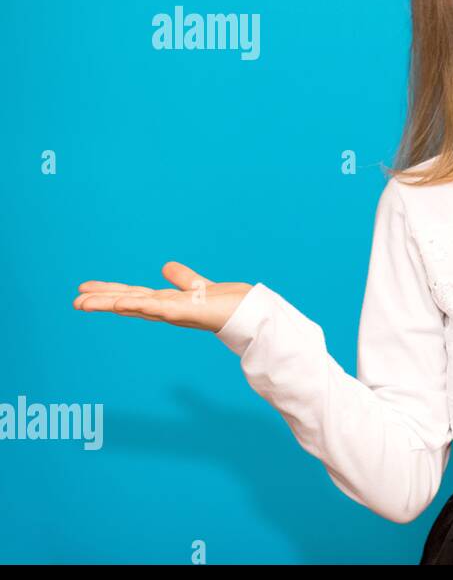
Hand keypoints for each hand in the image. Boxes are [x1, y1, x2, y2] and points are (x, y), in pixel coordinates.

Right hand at [73, 262, 251, 331]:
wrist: (250, 312)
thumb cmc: (227, 303)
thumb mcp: (198, 287)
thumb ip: (183, 279)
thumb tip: (166, 267)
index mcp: (168, 302)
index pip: (134, 296)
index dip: (110, 293)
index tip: (85, 290)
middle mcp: (168, 309)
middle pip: (130, 302)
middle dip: (102, 301)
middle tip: (74, 301)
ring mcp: (176, 312)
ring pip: (137, 306)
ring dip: (110, 304)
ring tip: (83, 303)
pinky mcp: (188, 312)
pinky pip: (159, 309)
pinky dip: (139, 306)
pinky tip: (120, 304)